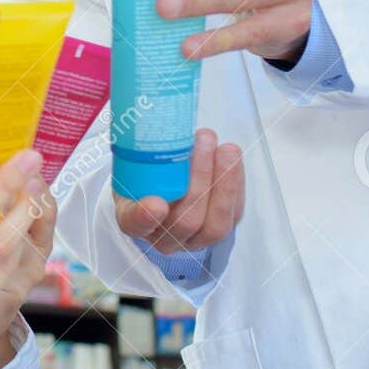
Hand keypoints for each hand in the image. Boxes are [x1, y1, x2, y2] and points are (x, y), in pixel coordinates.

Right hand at [114, 128, 243, 254]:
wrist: (160, 186)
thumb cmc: (143, 176)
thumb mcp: (132, 163)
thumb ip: (142, 155)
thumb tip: (167, 129)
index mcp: (132, 221)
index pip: (135, 224)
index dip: (145, 218)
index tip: (156, 203)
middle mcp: (163, 238)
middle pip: (185, 222)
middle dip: (200, 181)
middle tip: (203, 143)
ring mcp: (194, 239)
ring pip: (215, 225)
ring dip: (225, 184)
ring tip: (227, 150)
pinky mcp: (218, 229)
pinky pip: (233, 214)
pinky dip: (236, 184)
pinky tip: (232, 159)